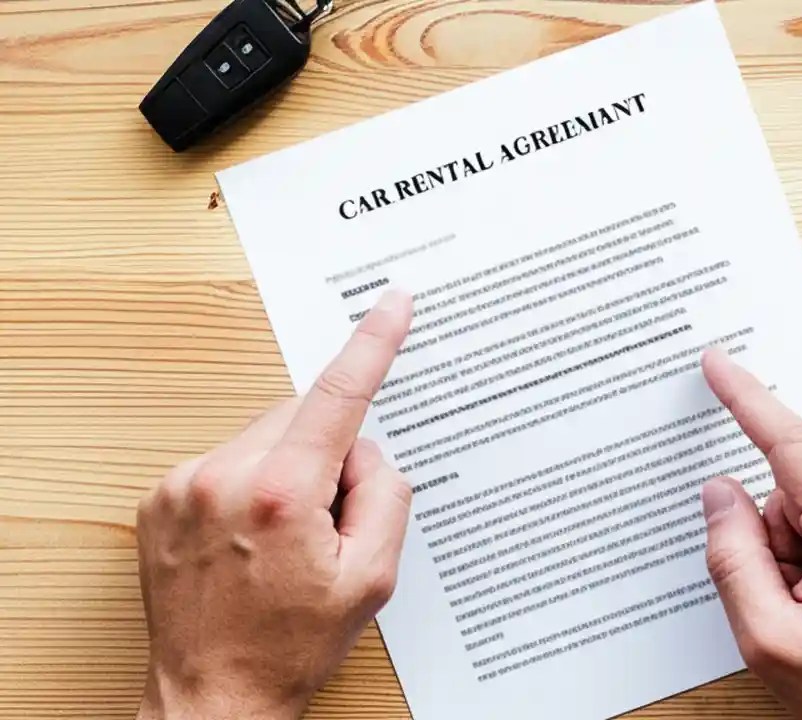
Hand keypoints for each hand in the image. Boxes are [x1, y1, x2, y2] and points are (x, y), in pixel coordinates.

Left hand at [134, 290, 413, 719]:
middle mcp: (223, 477)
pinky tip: (250, 538)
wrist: (213, 696)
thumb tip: (364, 450)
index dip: (373, 343)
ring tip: (283, 540)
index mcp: (282, 495)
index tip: (393, 303)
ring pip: (263, 437)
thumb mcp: (373, 577)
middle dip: (329, 452)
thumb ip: (385, 493)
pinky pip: (226, 461)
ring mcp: (183, 485)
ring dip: (287, 469)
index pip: (339, 396)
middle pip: (301, 417)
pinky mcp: (159, 497)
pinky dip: (249, 483)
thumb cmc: (290, 645)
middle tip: (330, 521)